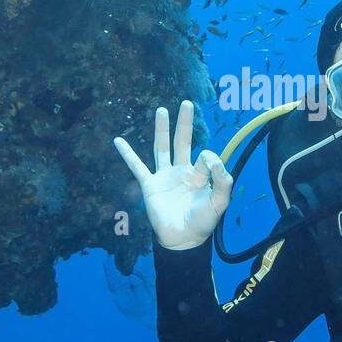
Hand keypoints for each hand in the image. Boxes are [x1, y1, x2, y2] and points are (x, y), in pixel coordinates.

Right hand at [113, 100, 232, 250]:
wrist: (183, 238)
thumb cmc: (203, 222)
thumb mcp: (220, 201)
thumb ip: (222, 180)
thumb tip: (211, 156)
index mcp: (199, 174)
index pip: (204, 155)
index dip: (209, 159)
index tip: (210, 169)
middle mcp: (181, 171)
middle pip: (182, 141)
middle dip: (184, 123)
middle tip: (187, 103)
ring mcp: (164, 176)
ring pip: (161, 147)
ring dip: (161, 129)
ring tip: (161, 110)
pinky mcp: (150, 185)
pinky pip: (137, 166)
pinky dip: (128, 154)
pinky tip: (119, 140)